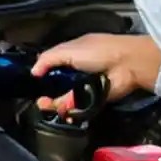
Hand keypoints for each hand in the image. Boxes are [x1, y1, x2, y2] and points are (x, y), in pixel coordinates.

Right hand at [31, 33, 160, 117]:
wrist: (127, 64)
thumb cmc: (100, 51)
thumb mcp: (68, 49)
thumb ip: (47, 59)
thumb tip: (33, 72)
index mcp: (71, 55)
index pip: (52, 67)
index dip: (41, 74)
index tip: (34, 81)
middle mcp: (78, 73)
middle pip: (56, 87)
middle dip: (46, 94)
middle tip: (39, 100)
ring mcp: (85, 88)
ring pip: (64, 100)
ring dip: (53, 104)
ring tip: (45, 104)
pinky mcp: (93, 101)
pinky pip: (76, 109)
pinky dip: (68, 111)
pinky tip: (60, 110)